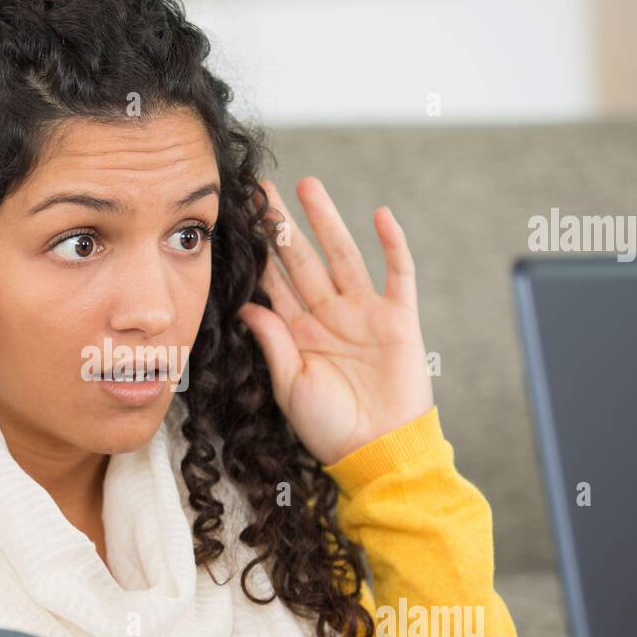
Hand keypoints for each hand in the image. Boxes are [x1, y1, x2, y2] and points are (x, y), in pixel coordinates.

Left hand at [237, 177, 433, 466]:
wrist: (378, 451)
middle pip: (302, 258)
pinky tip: (380, 215)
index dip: (257, 252)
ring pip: (342, 255)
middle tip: (262, 189)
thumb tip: (246, 304)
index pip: (273, 282)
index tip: (238, 220)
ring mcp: (364, 313)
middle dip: (282, 224)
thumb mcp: (289, 386)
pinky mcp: (399, 319)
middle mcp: (328, 315)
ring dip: (327, 220)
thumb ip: (272, 342)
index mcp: (298, 332)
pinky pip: (397, 273)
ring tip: (308, 185)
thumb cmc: (330, 428)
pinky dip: (392, 244)